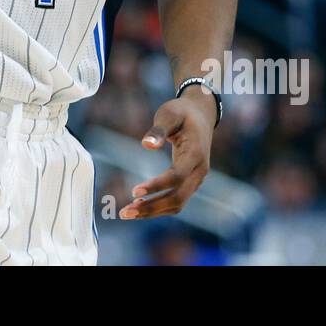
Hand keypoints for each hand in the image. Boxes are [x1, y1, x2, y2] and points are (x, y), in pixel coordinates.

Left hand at [119, 92, 215, 218]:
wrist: (200, 114)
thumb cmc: (181, 112)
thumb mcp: (169, 114)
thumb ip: (158, 130)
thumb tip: (146, 145)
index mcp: (196, 153)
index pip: (176, 176)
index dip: (156, 186)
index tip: (134, 192)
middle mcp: (199, 171)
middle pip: (178, 197)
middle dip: (151, 207)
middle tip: (125, 212)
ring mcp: (197, 179)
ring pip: (177, 203)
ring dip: (153, 211)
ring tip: (127, 213)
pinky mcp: (190, 182)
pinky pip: (176, 200)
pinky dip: (158, 206)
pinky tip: (139, 207)